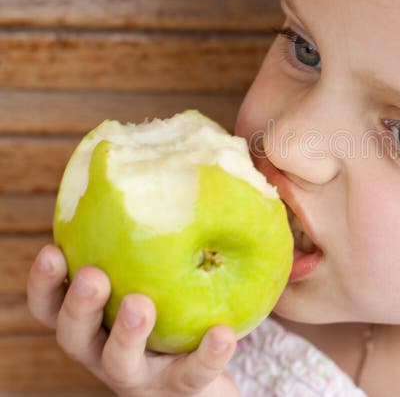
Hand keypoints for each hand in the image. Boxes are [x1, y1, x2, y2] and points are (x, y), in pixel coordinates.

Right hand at [27, 244, 238, 395]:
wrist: (203, 380)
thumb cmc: (179, 313)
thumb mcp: (162, 276)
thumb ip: (163, 234)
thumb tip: (195, 156)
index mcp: (95, 320)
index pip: (53, 303)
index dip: (46, 281)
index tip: (52, 250)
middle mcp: (105, 350)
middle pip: (73, 335)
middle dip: (77, 305)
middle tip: (92, 276)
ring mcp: (142, 375)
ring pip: (120, 362)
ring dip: (127, 333)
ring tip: (141, 304)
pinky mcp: (181, 390)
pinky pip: (193, 374)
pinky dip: (208, 354)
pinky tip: (224, 333)